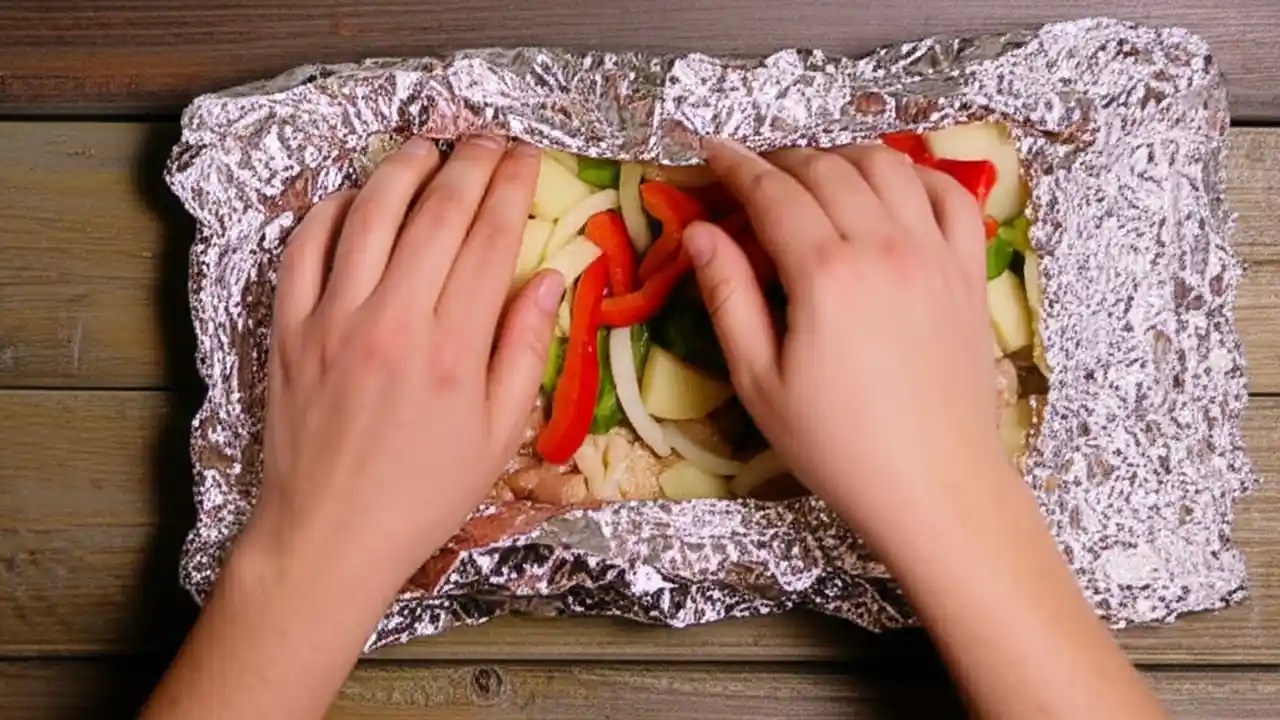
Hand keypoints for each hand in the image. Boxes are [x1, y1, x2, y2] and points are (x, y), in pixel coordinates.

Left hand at [248, 135, 562, 585]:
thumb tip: (550, 277)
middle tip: (488, 139)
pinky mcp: (288, 328)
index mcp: (453, 349)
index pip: (491, 239)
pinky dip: (330, 210)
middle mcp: (393, 319)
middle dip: (470, 163)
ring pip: (369, 213)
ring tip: (428, 148)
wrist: (328, 536)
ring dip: (403, 169)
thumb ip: (525, 350)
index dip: (513, 187)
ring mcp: (332, 319)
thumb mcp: (499, 435)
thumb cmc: (424, 494)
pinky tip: (354, 197)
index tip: (527, 156)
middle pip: (437, 212)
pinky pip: (304, 246)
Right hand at [684, 140, 1005, 552]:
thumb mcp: (759, 381)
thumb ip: (728, 297)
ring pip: (887, 165)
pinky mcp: (969, 271)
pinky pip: (950, 193)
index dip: (735, 164)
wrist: (935, 485)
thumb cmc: (838, 447)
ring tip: (815, 176)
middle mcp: (885, 247)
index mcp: (826, 274)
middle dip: (781, 159)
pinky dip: (917, 174)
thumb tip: (699, 233)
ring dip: (843, 157)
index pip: (772, 192)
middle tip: (754, 175)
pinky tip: (891, 189)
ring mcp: (936, 253)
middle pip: (826, 168)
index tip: (711, 149)